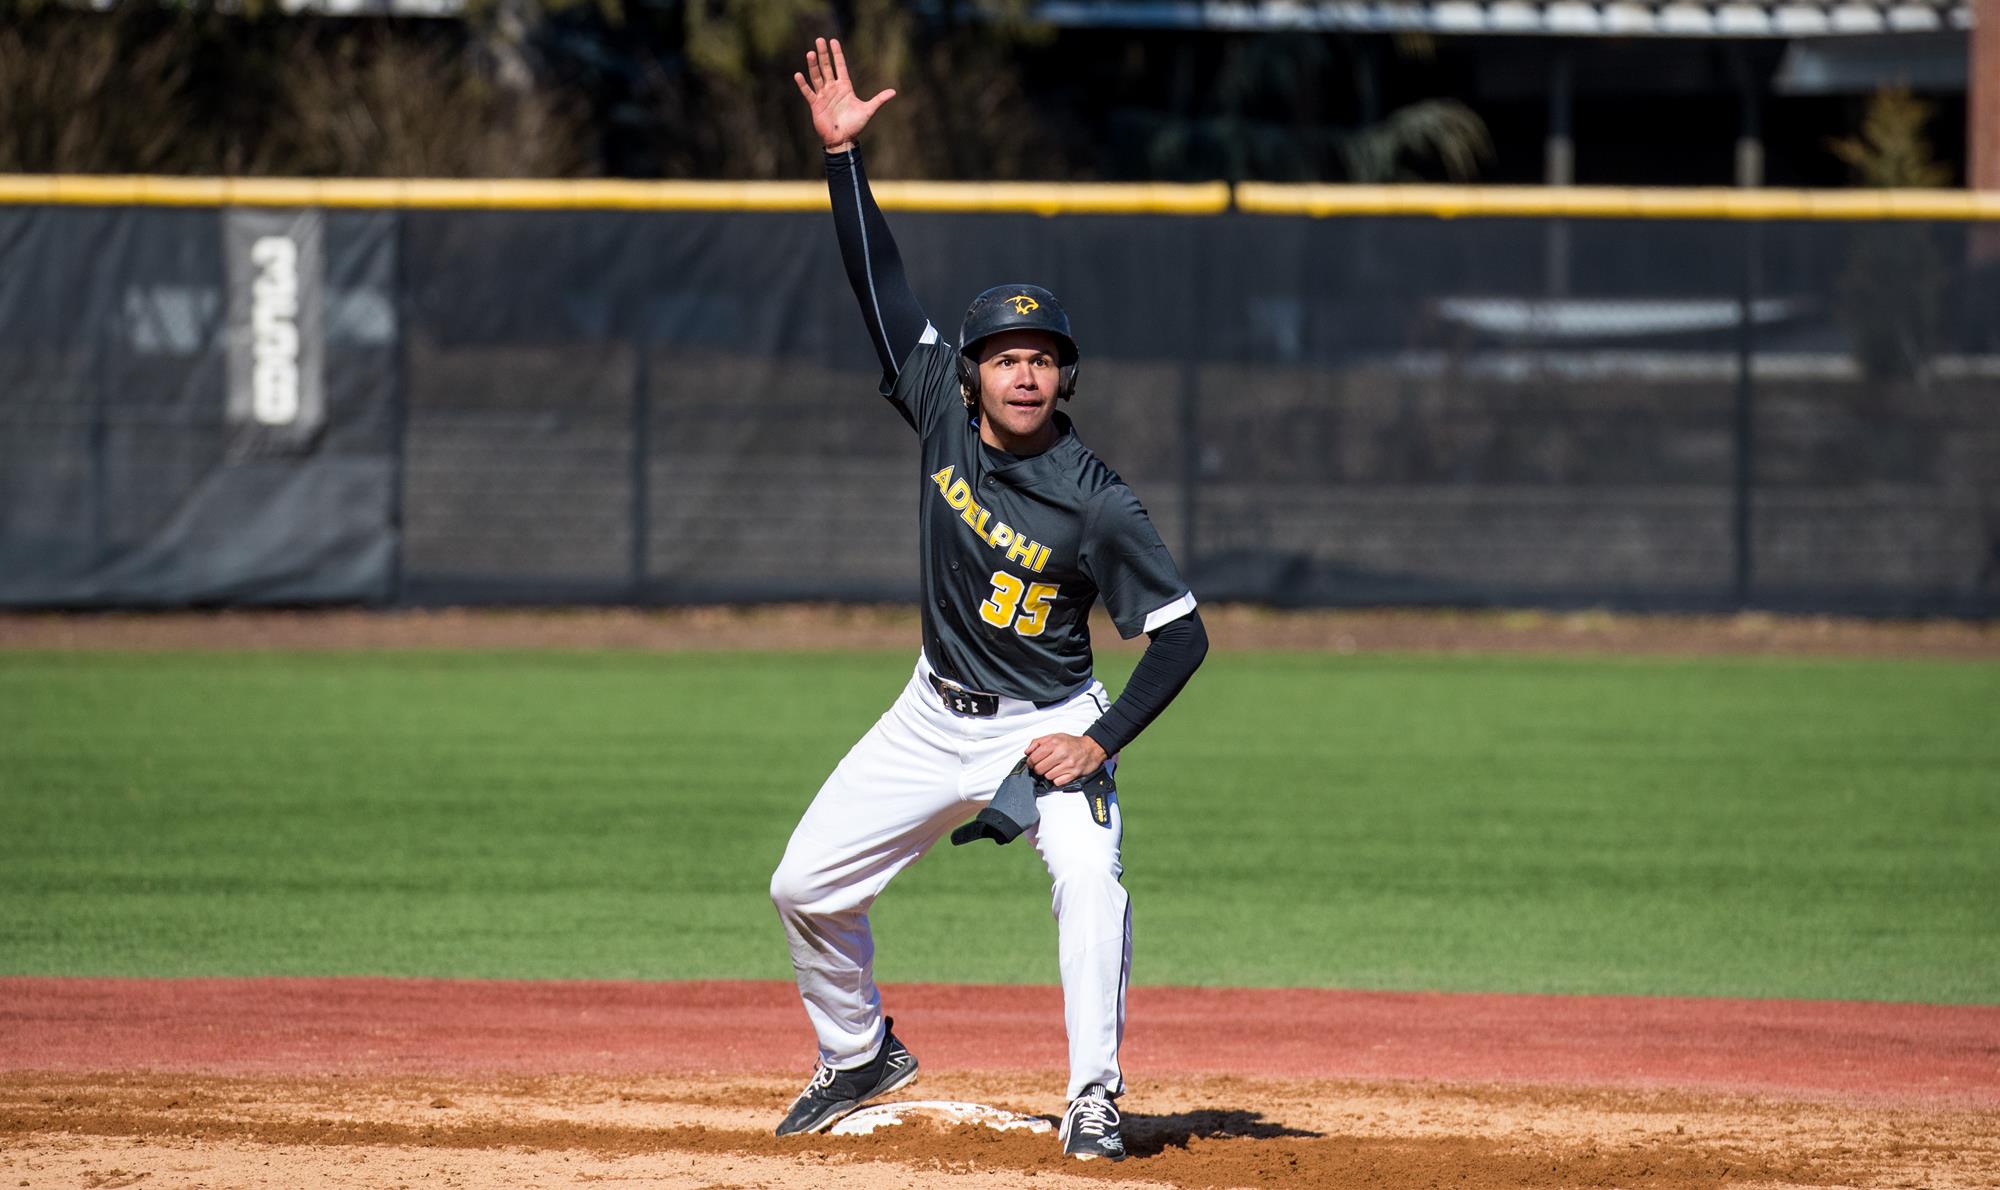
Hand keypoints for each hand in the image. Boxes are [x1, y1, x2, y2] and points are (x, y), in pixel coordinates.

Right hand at [793, 37, 894, 152]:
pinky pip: (808, 92)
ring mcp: (823, 95)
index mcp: (845, 87)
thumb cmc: (855, 125)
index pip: (840, 66)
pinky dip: (803, 84)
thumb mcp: (868, 110)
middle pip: (827, 67)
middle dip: (824, 54)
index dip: (837, 54)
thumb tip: (894, 92)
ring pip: (817, 76)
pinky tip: (798, 75)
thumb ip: (879, 100)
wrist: (843, 140)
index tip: (833, 41)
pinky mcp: (815, 104)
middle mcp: (833, 88)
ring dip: (813, 65)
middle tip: (819, 39)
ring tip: (810, 53)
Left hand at [1023, 733, 1107, 788]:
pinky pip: (1058, 782)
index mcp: (1054, 743)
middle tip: (1042, 766)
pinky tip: (1059, 773)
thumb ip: (1038, 742)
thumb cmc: (1072, 743)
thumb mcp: (1054, 736)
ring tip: (1053, 768)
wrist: (1091, 748)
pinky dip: (1057, 779)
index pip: (1034, 757)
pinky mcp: (1074, 774)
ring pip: (1048, 776)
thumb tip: (1027, 752)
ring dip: (1048, 774)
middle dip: (1038, 769)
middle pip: (1039, 768)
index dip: (1030, 762)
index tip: (1032, 763)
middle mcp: (1061, 753)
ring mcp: (1068, 764)